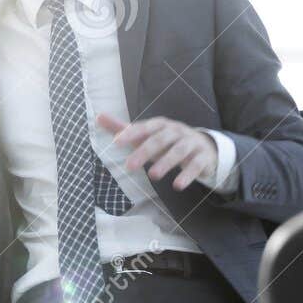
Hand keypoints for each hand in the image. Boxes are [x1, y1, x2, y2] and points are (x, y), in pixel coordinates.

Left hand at [98, 112, 216, 191]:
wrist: (204, 148)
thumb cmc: (167, 143)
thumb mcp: (147, 136)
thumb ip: (124, 129)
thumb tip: (99, 117)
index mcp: (161, 125)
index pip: (145, 127)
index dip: (132, 133)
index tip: (116, 142)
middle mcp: (177, 131)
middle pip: (160, 139)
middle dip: (145, 152)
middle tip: (129, 166)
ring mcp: (192, 143)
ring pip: (179, 150)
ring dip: (166, 162)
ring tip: (153, 176)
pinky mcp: (203, 157)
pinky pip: (196, 165)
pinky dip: (188, 175)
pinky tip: (177, 186)